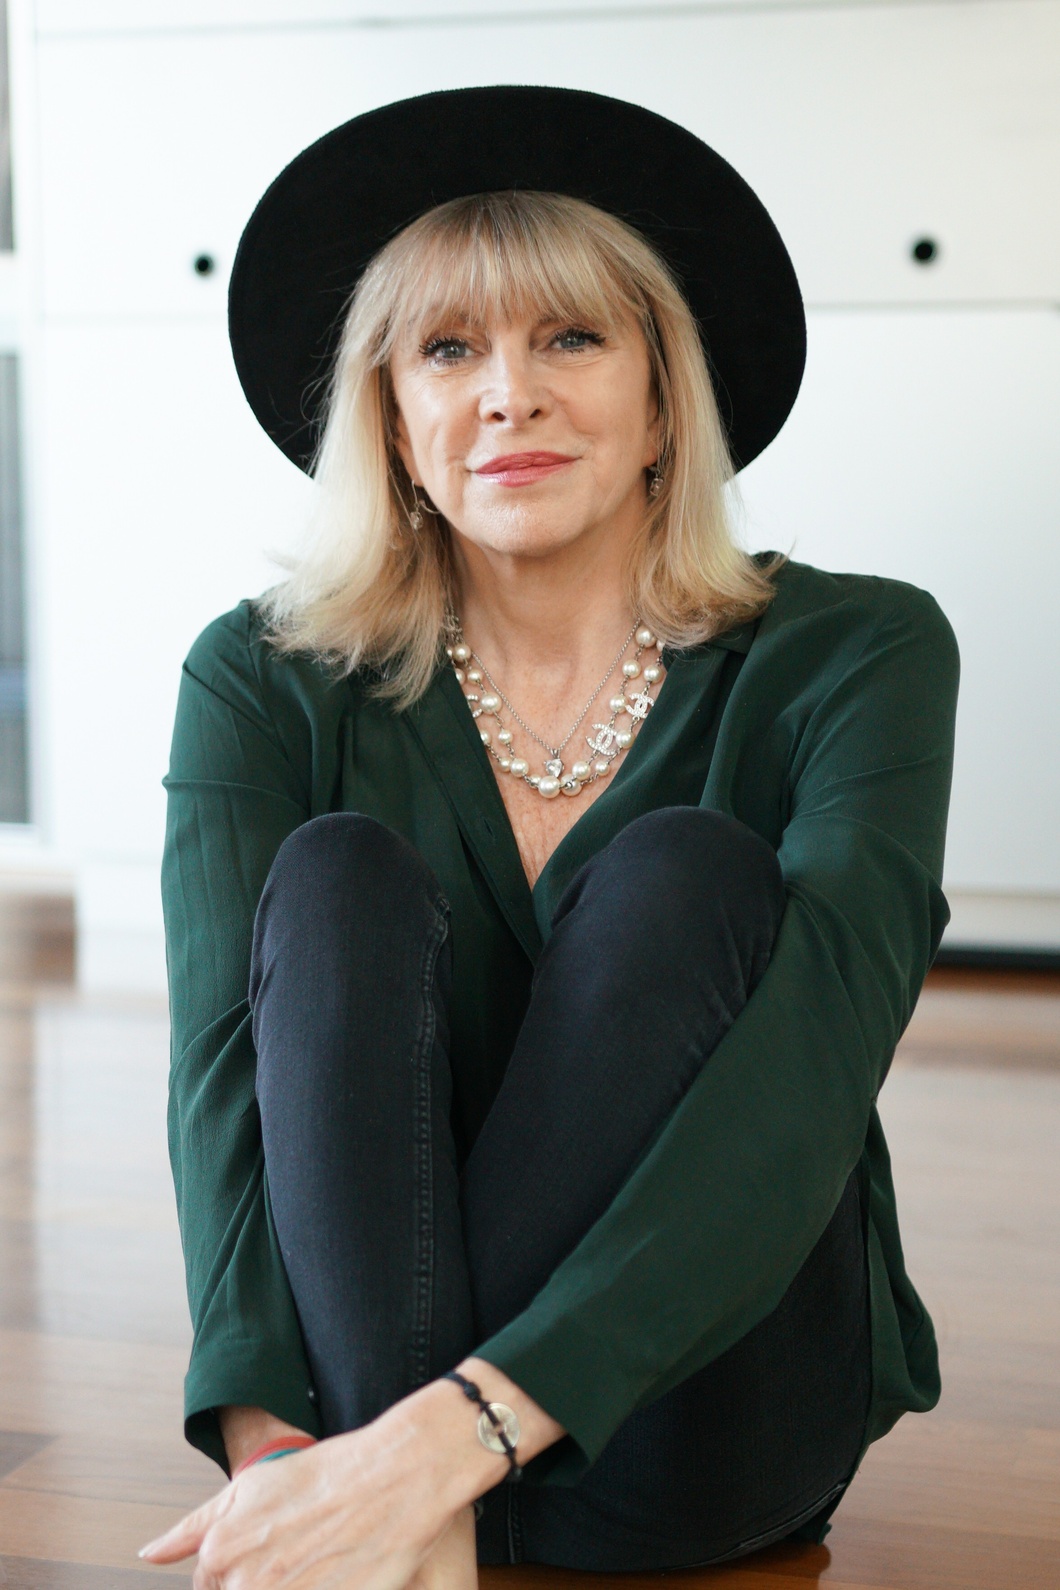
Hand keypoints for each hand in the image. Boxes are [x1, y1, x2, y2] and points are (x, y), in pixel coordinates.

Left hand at [138, 1360, 562, 1588]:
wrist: (396, 1475)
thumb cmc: (326, 1474)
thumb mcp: (248, 1488)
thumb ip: (192, 1527)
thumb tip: (150, 1554)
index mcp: (221, 1555)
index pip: (209, 1588)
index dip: (240, 1571)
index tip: (274, 1551)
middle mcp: (247, 1583)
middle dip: (263, 1580)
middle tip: (301, 1552)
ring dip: (292, 1582)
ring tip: (317, 1559)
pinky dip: (316, 1588)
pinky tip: (332, 1572)